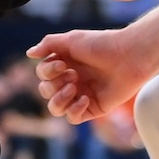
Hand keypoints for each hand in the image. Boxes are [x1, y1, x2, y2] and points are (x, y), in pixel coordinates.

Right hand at [28, 28, 152, 124]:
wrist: (129, 56)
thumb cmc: (102, 44)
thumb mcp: (72, 39)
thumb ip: (49, 44)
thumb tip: (29, 54)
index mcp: (65, 65)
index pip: (42, 75)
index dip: (47, 72)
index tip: (63, 64)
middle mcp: (71, 80)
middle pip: (46, 92)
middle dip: (54, 85)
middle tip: (73, 75)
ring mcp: (82, 94)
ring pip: (56, 109)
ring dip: (59, 100)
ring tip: (74, 88)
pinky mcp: (94, 107)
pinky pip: (74, 118)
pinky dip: (75, 110)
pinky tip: (85, 99)